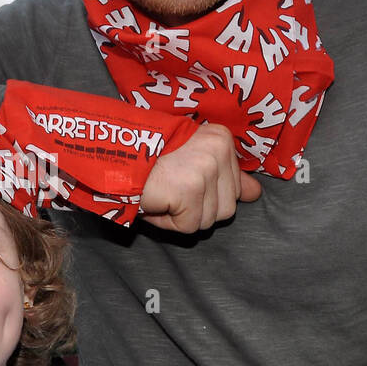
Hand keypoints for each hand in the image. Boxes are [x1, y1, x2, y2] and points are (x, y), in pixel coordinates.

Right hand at [140, 123, 260, 233]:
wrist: (112, 153)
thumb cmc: (145, 157)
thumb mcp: (190, 158)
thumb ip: (226, 175)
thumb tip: (255, 193)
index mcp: (222, 139)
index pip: (235, 189)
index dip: (206, 196)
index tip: (183, 184)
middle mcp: (219, 150)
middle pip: (226, 208)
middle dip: (196, 209)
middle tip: (168, 190)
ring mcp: (206, 169)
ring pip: (208, 220)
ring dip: (180, 216)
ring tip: (160, 194)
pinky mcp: (191, 188)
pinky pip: (188, 226)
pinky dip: (167, 222)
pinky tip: (154, 202)